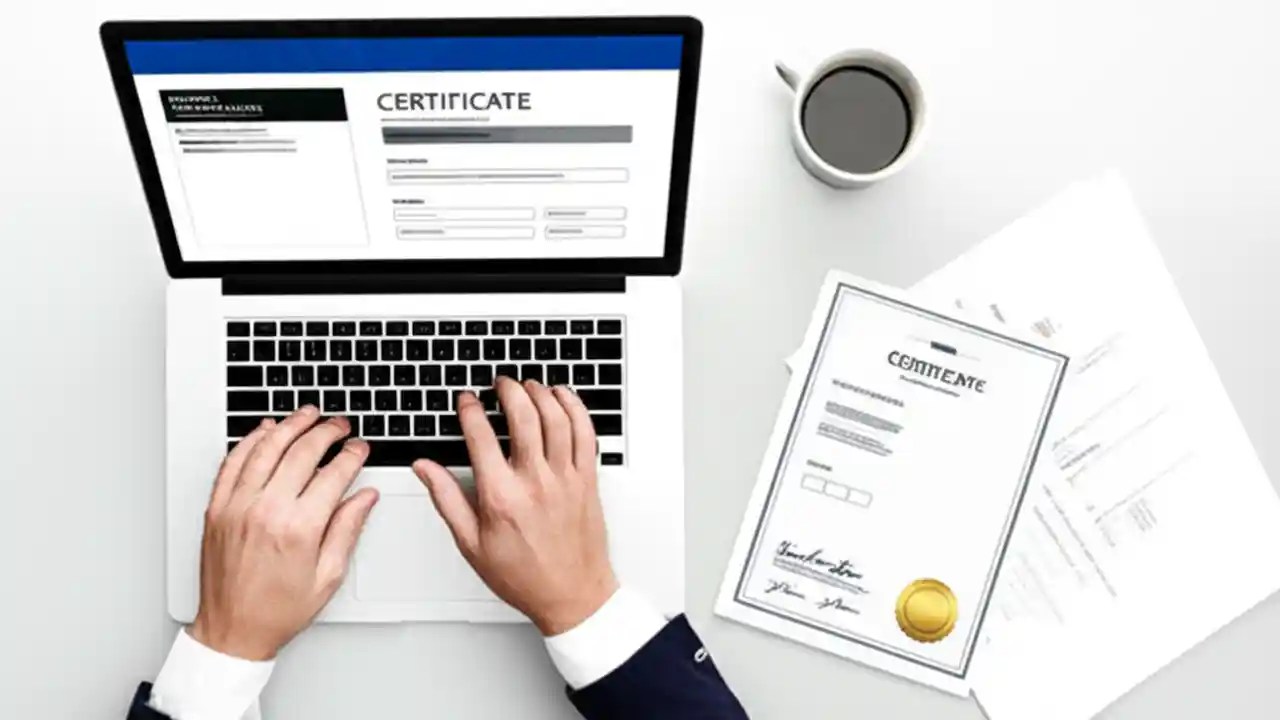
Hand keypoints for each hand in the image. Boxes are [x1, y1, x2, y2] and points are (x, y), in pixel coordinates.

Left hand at [192, 407, 378, 659]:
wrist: (232, 631)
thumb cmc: (277, 610)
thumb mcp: (328, 576)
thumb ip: (347, 529)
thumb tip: (364, 497)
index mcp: (299, 529)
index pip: (333, 474)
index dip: (352, 455)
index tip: (360, 448)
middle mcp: (266, 511)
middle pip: (301, 452)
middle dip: (327, 432)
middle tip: (339, 425)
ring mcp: (237, 506)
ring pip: (266, 448)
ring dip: (290, 425)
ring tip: (308, 415)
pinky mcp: (217, 508)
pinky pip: (233, 462)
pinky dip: (250, 441)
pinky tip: (265, 431)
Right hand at [414, 378, 616, 635]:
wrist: (573, 596)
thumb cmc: (524, 576)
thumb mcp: (472, 544)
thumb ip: (447, 499)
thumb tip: (425, 469)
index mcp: (501, 497)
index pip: (481, 437)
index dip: (470, 411)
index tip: (466, 401)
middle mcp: (535, 482)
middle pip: (523, 416)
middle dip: (509, 390)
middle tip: (500, 383)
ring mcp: (566, 479)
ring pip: (556, 418)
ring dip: (541, 393)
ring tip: (528, 385)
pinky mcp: (588, 480)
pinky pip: (586, 433)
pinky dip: (575, 408)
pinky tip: (564, 398)